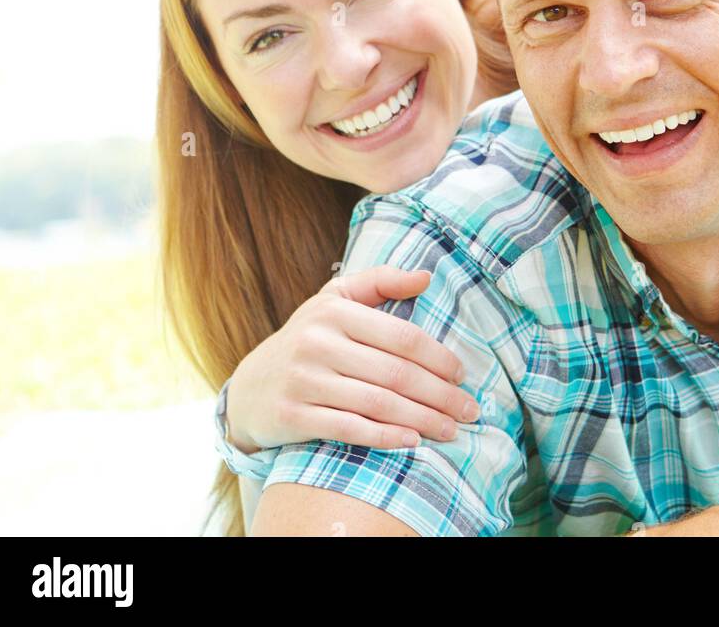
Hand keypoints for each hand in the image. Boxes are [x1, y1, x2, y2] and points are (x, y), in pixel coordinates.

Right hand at [225, 265, 479, 453]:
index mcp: (335, 310)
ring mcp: (304, 380)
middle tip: (469, 411)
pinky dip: (384, 437)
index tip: (462, 374)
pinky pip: (349, 428)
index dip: (438, 356)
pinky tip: (412, 441)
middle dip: (439, 395)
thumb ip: (381, 281)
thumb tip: (427, 276)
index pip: (402, 335)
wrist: (250, 387)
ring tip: (451, 430)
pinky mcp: (293, 416)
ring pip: (378, 403)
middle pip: (395, 373)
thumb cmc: (308, 338)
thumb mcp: (336, 298)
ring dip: (422, 419)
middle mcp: (318, 342)